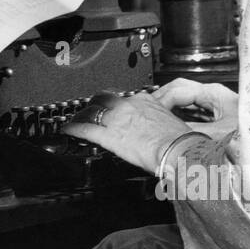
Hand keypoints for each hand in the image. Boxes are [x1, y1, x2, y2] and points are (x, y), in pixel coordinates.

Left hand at [63, 90, 200, 174]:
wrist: (178, 150)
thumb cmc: (181, 142)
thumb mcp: (173, 125)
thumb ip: (161, 124)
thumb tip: (162, 133)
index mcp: (147, 101)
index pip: (125, 99)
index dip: (117, 104)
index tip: (114, 109)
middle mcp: (130, 105)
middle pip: (105, 99)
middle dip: (96, 104)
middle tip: (91, 109)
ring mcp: (117, 119)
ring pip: (93, 111)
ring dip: (83, 115)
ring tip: (76, 118)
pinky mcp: (109, 135)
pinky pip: (86, 128)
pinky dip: (74, 128)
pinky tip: (68, 129)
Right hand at [150, 79, 238, 140]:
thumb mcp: (215, 135)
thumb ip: (187, 131)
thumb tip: (165, 132)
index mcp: (214, 92)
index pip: (177, 88)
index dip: (159, 99)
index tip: (149, 111)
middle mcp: (215, 97)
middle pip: (180, 94)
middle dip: (162, 104)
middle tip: (148, 115)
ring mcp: (217, 108)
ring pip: (186, 107)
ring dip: (171, 115)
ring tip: (157, 123)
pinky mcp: (218, 121)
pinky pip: (193, 117)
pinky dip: (181, 123)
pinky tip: (175, 132)